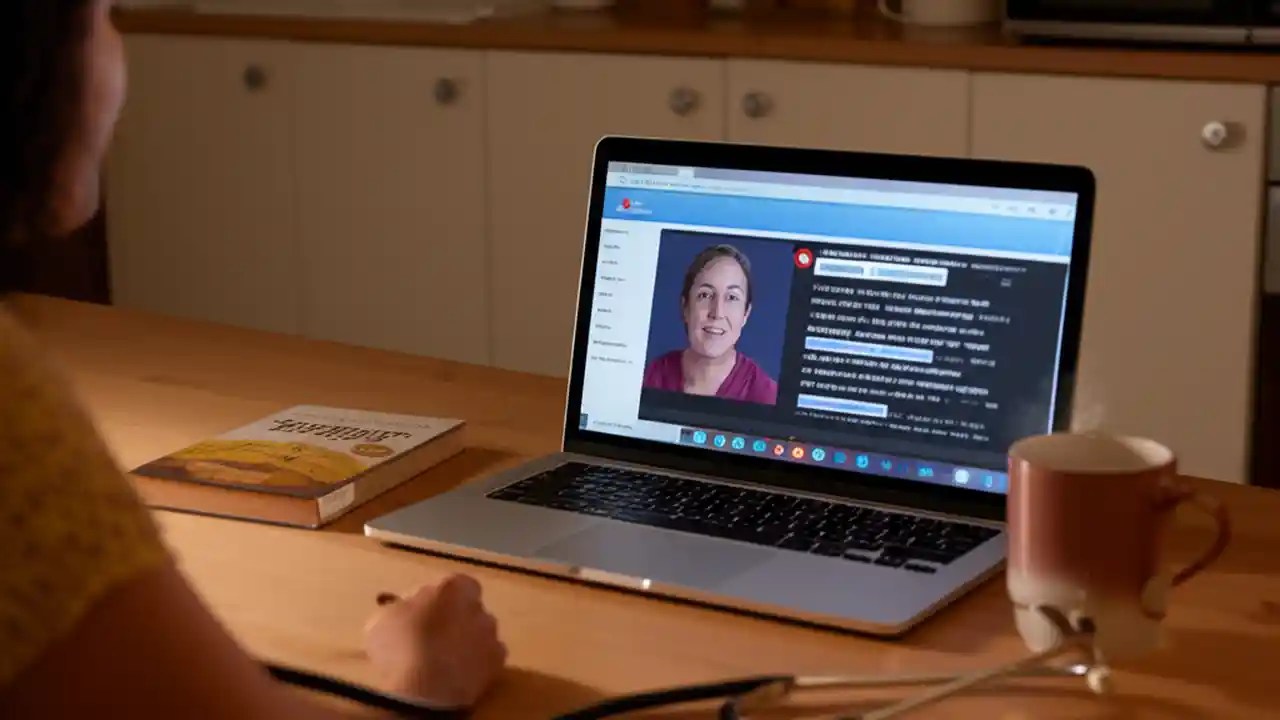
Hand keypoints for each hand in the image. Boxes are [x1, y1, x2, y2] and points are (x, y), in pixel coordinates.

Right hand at [363, 574, 506, 707]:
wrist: (423, 692)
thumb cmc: (399, 647)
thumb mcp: (383, 619)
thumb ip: (402, 608)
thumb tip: (409, 609)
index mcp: (453, 588)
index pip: (453, 584)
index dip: (438, 598)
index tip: (420, 612)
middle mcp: (478, 607)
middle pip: (468, 608)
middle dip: (454, 619)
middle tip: (431, 637)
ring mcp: (491, 636)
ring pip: (479, 634)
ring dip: (465, 642)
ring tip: (442, 661)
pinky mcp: (497, 665)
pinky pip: (485, 660)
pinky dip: (474, 665)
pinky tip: (455, 676)